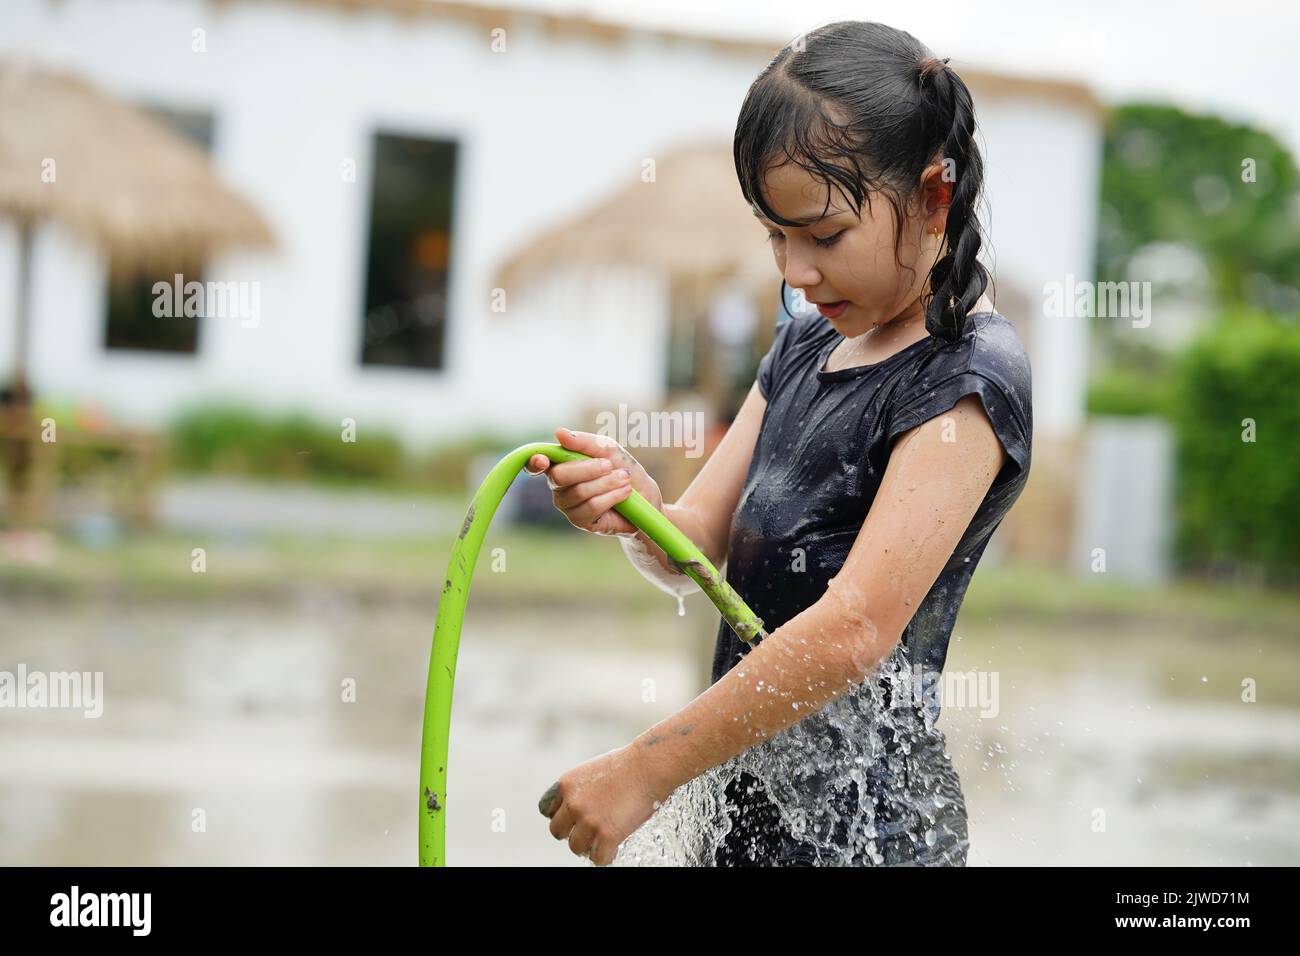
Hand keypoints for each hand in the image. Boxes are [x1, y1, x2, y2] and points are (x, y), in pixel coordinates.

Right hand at [523, 427, 663, 536]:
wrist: (644, 498)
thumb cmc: (622, 469)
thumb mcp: (608, 449)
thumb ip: (584, 442)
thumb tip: (559, 433)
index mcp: (560, 464)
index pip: (535, 464)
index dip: (534, 462)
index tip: (542, 459)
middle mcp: (558, 485)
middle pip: (560, 475)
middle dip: (588, 468)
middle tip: (609, 465)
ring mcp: (567, 505)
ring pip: (579, 491)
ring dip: (607, 482)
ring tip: (624, 478)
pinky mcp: (580, 521)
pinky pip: (591, 507)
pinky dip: (611, 496)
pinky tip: (624, 493)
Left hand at [537, 744, 663, 865]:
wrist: (648, 767)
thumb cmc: (627, 764)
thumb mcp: (593, 770)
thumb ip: (581, 789)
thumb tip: (579, 807)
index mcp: (566, 784)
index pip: (546, 809)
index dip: (560, 815)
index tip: (573, 817)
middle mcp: (572, 803)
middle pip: (557, 831)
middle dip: (571, 832)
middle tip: (588, 830)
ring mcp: (588, 820)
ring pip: (575, 847)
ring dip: (588, 845)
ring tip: (602, 839)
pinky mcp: (607, 835)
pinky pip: (598, 858)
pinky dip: (605, 856)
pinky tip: (614, 847)